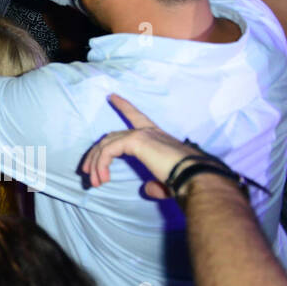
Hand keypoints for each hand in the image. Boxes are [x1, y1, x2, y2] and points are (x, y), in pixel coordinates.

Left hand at [80, 95, 197, 199]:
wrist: (198, 178)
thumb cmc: (187, 181)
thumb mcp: (168, 181)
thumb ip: (156, 183)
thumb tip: (146, 189)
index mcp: (157, 136)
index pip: (136, 116)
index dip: (123, 106)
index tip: (111, 96)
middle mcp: (149, 131)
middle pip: (112, 136)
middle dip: (96, 154)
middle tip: (88, 171)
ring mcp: (142, 134)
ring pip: (106, 144)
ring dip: (96, 164)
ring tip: (94, 182)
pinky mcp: (136, 141)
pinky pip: (109, 151)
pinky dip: (102, 165)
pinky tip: (103, 179)